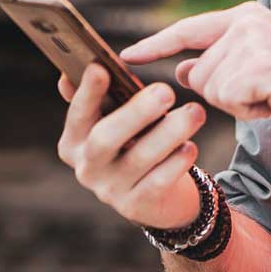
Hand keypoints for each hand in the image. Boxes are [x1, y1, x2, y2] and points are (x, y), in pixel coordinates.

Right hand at [56, 63, 206, 228]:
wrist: (159, 193)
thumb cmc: (136, 140)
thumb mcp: (119, 119)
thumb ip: (105, 96)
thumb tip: (90, 64)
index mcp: (75, 141)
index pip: (77, 114)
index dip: (87, 92)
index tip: (100, 67)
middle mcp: (87, 167)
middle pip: (104, 139)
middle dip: (135, 112)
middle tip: (166, 90)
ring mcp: (110, 190)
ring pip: (137, 159)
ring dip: (169, 132)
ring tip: (195, 112)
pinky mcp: (137, 206)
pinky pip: (157, 182)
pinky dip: (176, 162)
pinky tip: (190, 146)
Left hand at [118, 1, 270, 139]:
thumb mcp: (260, 67)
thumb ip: (221, 63)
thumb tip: (184, 70)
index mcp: (247, 16)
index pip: (189, 30)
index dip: (156, 44)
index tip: (126, 55)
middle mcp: (246, 22)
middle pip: (200, 72)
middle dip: (226, 94)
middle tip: (267, 90)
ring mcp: (252, 43)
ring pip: (212, 90)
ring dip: (240, 104)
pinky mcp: (259, 67)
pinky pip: (229, 101)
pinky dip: (250, 111)